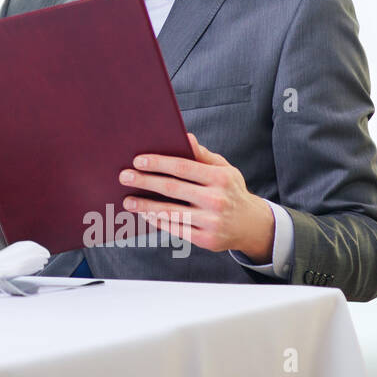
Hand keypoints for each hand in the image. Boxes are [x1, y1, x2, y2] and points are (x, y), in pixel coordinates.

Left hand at [119, 133, 274, 261]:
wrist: (252, 225)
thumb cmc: (231, 190)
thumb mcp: (224, 169)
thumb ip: (203, 155)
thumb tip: (185, 137)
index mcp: (220, 178)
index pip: (182, 167)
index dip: (158, 163)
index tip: (137, 161)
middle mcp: (217, 199)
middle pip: (172, 189)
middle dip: (145, 182)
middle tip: (124, 177)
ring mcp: (212, 222)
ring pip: (171, 212)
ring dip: (145, 206)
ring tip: (128, 200)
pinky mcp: (207, 240)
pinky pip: (176, 229)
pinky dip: (158, 221)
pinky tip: (145, 214)